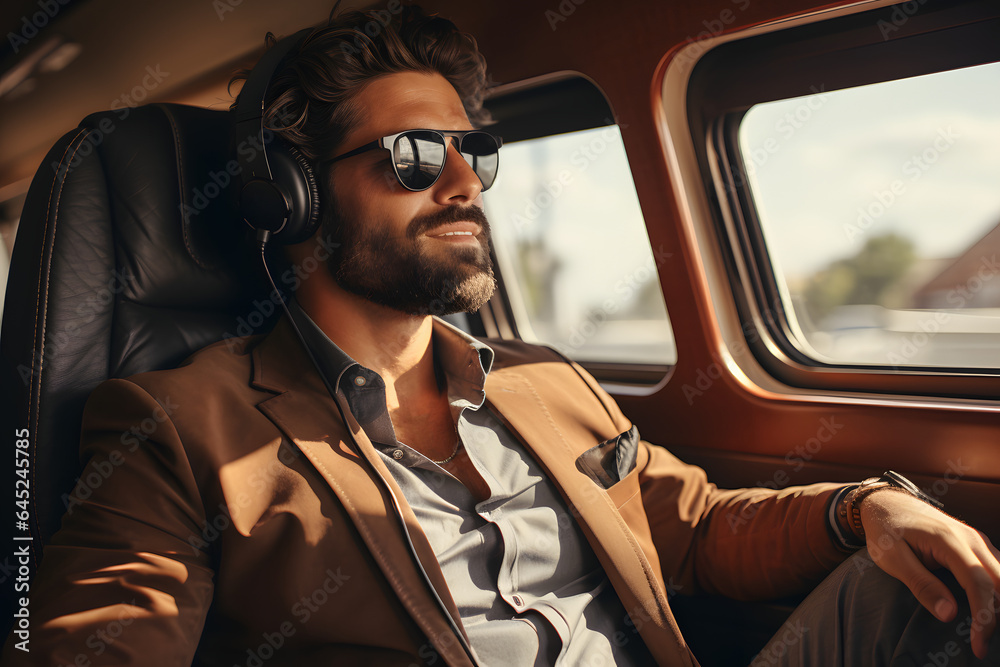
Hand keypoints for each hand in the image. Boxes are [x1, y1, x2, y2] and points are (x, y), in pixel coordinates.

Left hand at [860, 488, 999, 658]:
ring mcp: (976, 540)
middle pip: (999, 582)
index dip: (984, 617)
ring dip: (998, 603)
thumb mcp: (892, 558)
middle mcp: (970, 538)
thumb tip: (950, 614)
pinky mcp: (976, 544)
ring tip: (983, 630)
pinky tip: (986, 608)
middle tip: (981, 644)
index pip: (979, 583)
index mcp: (948, 540)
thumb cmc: (885, 530)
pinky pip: (997, 569)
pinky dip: (996, 591)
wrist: (886, 503)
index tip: (978, 645)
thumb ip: (921, 585)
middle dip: (995, 615)